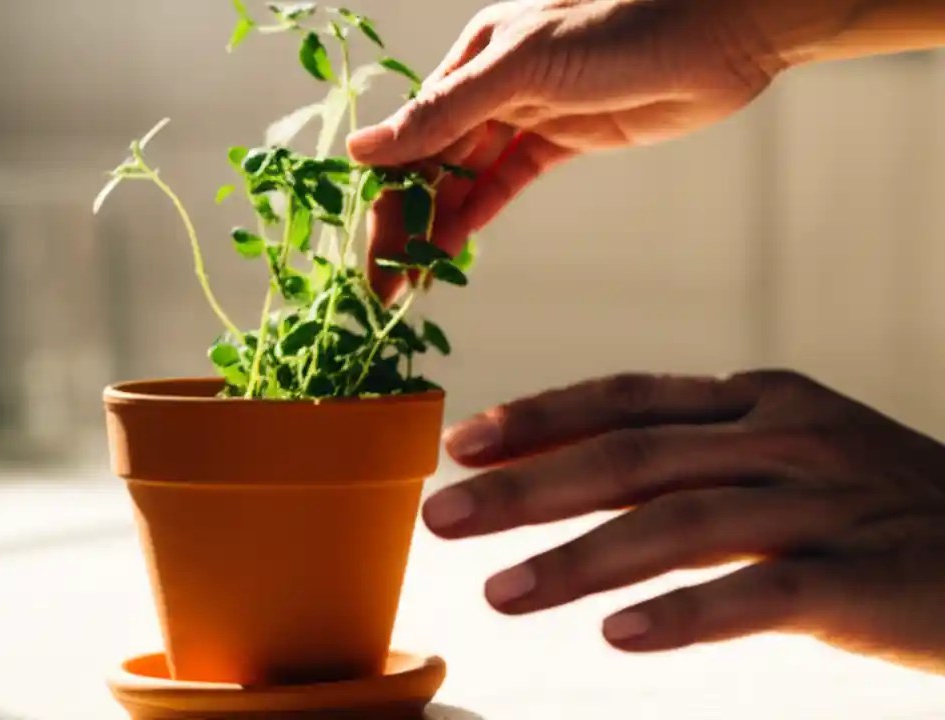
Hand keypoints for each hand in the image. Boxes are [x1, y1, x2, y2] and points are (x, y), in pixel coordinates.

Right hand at [349, 0, 803, 302]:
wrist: (716, 30)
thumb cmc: (619, 29)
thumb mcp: (520, 68)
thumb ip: (444, 113)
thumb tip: (363, 149)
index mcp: (471, 58)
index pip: (410, 137)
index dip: (387, 197)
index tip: (374, 252)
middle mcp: (492, 85)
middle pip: (433, 162)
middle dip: (407, 221)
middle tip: (389, 282)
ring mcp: (529, 112)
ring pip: (467, 176)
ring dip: (440, 224)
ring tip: (417, 276)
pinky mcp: (564, 139)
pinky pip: (507, 180)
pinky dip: (480, 211)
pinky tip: (455, 245)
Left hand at [423, 371, 944, 673]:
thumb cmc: (880, 508)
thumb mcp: (787, 452)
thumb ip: (692, 452)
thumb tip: (573, 465)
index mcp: (758, 400)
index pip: (625, 398)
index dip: (538, 418)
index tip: (460, 443)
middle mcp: (783, 439)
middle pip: (631, 458)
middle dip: (526, 488)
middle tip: (444, 516)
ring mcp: (823, 505)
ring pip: (679, 525)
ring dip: (579, 560)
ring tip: (501, 592)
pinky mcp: (859, 579)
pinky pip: (758, 597)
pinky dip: (683, 615)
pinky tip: (617, 636)